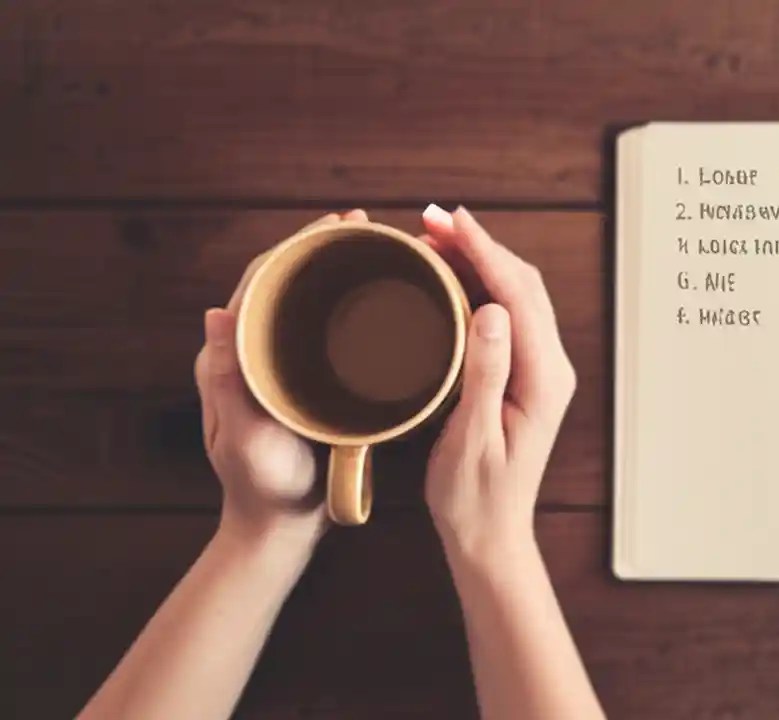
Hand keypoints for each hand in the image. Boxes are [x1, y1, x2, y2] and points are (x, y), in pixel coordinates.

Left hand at [193, 209, 368, 548]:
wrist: (279, 527)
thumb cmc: (262, 488)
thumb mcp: (243, 439)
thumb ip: (226, 381)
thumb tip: (214, 312)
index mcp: (231, 360)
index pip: (257, 285)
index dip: (292, 249)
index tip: (331, 226)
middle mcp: (253, 356)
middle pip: (284, 286)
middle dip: (319, 249)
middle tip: (362, 226)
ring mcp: (280, 369)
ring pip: (305, 306)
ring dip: (335, 273)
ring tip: (374, 249)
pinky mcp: (305, 385)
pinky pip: (323, 334)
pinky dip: (347, 308)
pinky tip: (377, 300)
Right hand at [419, 205, 576, 564]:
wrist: (489, 534)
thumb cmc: (474, 497)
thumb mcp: (472, 438)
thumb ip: (484, 374)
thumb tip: (492, 310)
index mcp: (543, 380)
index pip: (518, 297)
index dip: (484, 251)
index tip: (450, 221)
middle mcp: (550, 368)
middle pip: (522, 285)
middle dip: (479, 245)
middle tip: (430, 220)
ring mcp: (539, 370)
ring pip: (516, 296)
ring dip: (479, 260)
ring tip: (434, 236)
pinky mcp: (523, 375)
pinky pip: (507, 315)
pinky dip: (479, 285)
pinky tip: (449, 275)